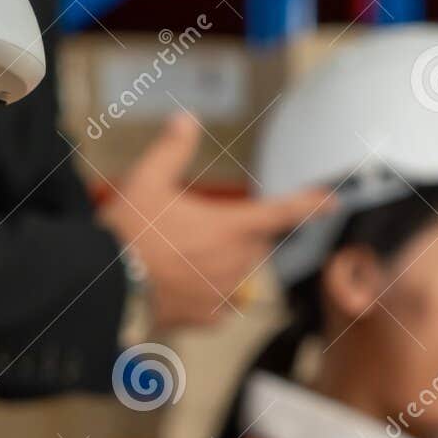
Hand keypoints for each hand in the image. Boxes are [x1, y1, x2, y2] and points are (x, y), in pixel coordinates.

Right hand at [99, 114, 331, 330]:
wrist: (104, 285)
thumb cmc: (127, 234)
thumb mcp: (146, 180)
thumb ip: (172, 149)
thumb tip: (186, 119)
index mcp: (228, 227)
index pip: (280, 213)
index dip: (309, 205)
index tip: (332, 203)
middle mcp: (233, 262)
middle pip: (255, 244)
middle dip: (239, 234)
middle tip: (199, 227)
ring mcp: (220, 293)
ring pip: (240, 274)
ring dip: (225, 263)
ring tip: (186, 256)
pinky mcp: (204, 318)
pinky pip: (222, 306)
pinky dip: (212, 296)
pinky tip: (188, 288)